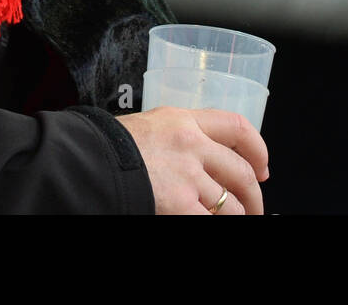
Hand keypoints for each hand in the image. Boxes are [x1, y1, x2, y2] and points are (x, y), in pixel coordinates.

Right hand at [115, 108, 268, 214]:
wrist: (85, 161)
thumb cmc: (107, 147)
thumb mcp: (149, 126)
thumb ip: (178, 136)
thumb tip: (199, 157)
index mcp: (185, 120)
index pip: (236, 127)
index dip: (257, 149)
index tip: (262, 167)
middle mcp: (193, 144)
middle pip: (241, 171)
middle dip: (254, 195)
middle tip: (255, 209)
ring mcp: (188, 176)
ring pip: (231, 204)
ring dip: (239, 217)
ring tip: (238, 222)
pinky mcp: (180, 204)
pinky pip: (212, 220)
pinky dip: (218, 224)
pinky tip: (217, 225)